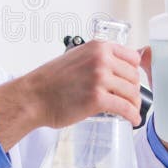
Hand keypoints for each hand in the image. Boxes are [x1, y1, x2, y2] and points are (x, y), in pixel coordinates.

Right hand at [0, 40, 141, 150]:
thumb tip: (118, 66)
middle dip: (133, 89)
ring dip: (134, 104)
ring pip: (132, 92)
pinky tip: (133, 120)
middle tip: (129, 99)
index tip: (131, 81)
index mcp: (97, 47)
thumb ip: (97, 58)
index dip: (133, 71)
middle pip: (134, 76)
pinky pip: (125, 108)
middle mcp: (101, 59)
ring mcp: (99, 78)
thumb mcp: (77, 57)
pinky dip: (132, 116)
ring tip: (131, 110)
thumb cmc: (51, 80)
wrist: (33, 97)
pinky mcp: (97, 99)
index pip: (132, 57)